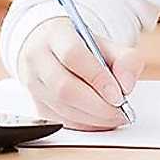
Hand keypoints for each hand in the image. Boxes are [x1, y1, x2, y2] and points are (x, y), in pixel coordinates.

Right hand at [15, 16, 142, 129]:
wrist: (54, 50)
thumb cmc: (82, 46)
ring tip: (116, 117)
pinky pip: (60, 121)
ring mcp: (33, 84)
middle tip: (121, 110)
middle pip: (65, 87)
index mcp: (55, 35)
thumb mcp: (107, 43)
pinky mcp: (36, 105)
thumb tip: (126, 86)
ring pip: (61, 108)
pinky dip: (85, 124)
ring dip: (93, 118)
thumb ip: (125, 60)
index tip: (118, 94)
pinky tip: (102, 121)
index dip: (97, 77)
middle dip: (98, 105)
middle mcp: (38, 59)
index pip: (73, 55)